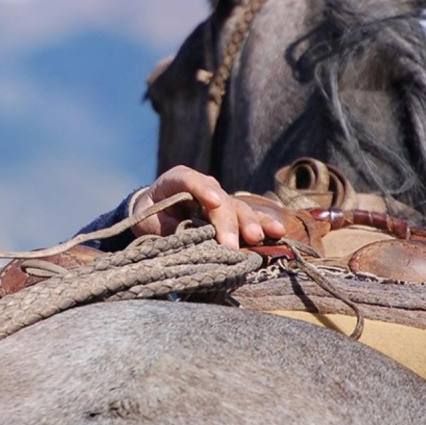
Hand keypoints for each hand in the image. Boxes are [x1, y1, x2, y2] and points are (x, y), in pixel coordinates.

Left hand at [130, 166, 284, 248]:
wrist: (154, 215)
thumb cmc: (149, 217)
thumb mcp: (148, 223)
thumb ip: (166, 230)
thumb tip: (188, 242)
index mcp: (176, 180)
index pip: (188, 180)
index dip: (202, 189)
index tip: (214, 202)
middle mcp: (204, 187)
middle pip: (219, 200)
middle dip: (227, 222)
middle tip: (230, 244)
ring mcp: (221, 200)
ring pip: (238, 208)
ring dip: (249, 223)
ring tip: (258, 237)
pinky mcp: (232, 215)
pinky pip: (250, 219)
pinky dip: (263, 225)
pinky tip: (277, 233)